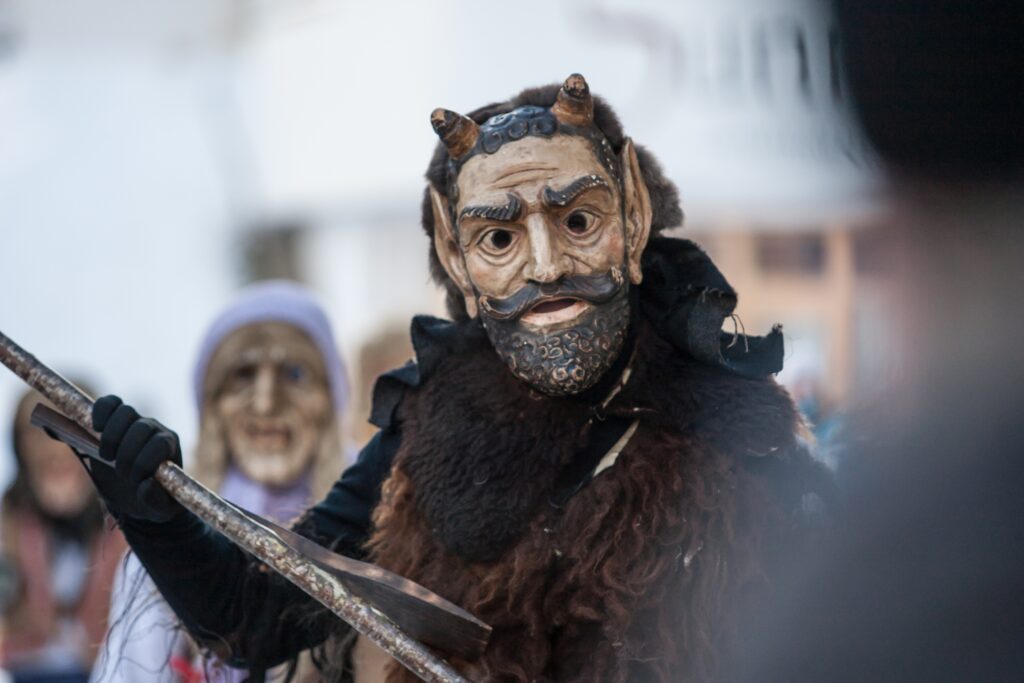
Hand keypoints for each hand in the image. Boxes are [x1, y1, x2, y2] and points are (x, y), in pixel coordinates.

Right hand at [89, 395, 182, 522]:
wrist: (137, 494)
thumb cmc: (153, 499)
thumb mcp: (160, 509)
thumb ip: (156, 500)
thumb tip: (147, 484)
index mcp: (170, 447)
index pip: (159, 443)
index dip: (144, 461)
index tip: (136, 480)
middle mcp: (155, 430)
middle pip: (141, 427)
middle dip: (126, 454)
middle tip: (120, 473)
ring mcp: (135, 422)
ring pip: (125, 412)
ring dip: (111, 436)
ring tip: (107, 456)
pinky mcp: (114, 421)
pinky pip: (109, 403)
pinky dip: (100, 411)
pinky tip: (95, 428)